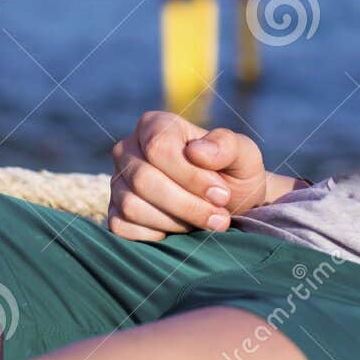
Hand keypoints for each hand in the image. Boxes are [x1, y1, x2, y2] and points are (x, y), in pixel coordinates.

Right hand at [106, 112, 272, 240]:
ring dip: (176, 221)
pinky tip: (181, 229)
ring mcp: (119, 182)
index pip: (159, 147)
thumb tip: (196, 151)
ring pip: (133, 205)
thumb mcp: (244, 155)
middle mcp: (129, 149)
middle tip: (219, 218)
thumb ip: (227, 145)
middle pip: (144, 179)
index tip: (222, 194)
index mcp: (155, 125)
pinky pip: (123, 227)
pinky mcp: (115, 213)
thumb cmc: (234, 174)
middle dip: (187, 205)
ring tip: (205, 222)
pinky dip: (157, 234)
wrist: (227, 207)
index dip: (191, 176)